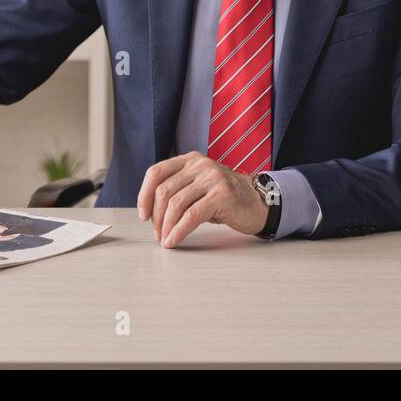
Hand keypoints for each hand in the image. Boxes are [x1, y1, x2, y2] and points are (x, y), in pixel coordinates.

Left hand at [136, 152, 268, 248]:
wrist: (256, 203)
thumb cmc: (223, 198)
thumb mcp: (198, 186)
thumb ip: (178, 189)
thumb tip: (150, 211)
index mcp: (190, 160)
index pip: (156, 172)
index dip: (145, 195)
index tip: (143, 215)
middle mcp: (200, 164)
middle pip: (164, 190)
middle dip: (157, 217)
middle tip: (157, 234)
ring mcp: (212, 178)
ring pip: (176, 204)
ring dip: (166, 226)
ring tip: (166, 239)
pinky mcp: (222, 195)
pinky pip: (192, 216)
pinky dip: (179, 231)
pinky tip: (174, 240)